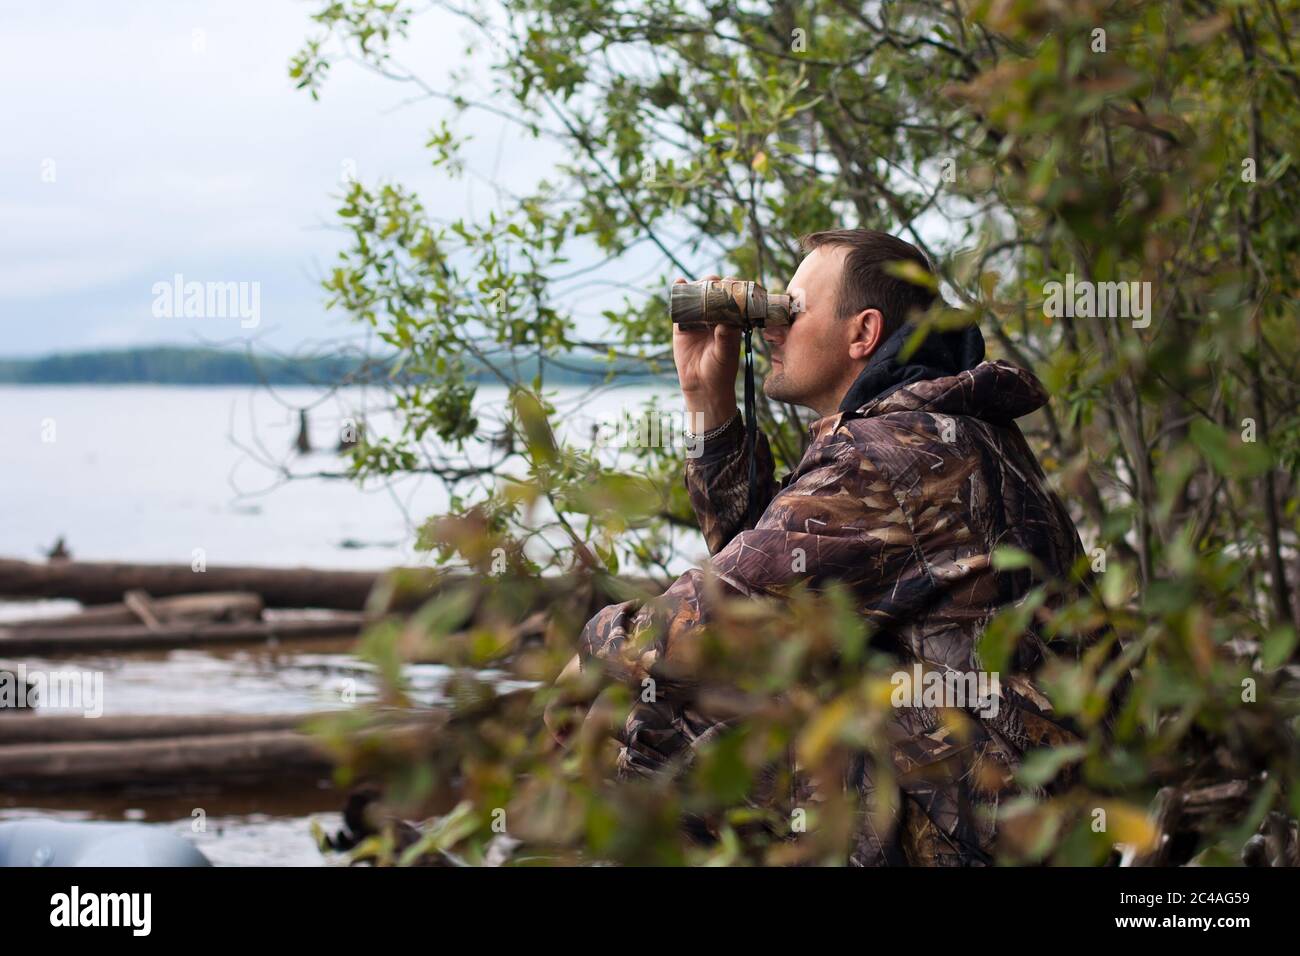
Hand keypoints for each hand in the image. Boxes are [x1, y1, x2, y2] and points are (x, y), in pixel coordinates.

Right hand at [673, 275, 739, 432]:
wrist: (701, 384)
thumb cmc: (720, 369)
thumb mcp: (726, 354)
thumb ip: (726, 338)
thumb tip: (725, 322)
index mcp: (731, 320)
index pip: (733, 297)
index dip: (732, 287)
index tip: (730, 284)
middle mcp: (715, 316)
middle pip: (715, 291)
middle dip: (714, 283)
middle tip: (712, 284)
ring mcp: (698, 318)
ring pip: (698, 295)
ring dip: (698, 285)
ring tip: (697, 284)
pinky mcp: (682, 325)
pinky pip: (680, 306)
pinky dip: (679, 292)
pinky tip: (679, 282)